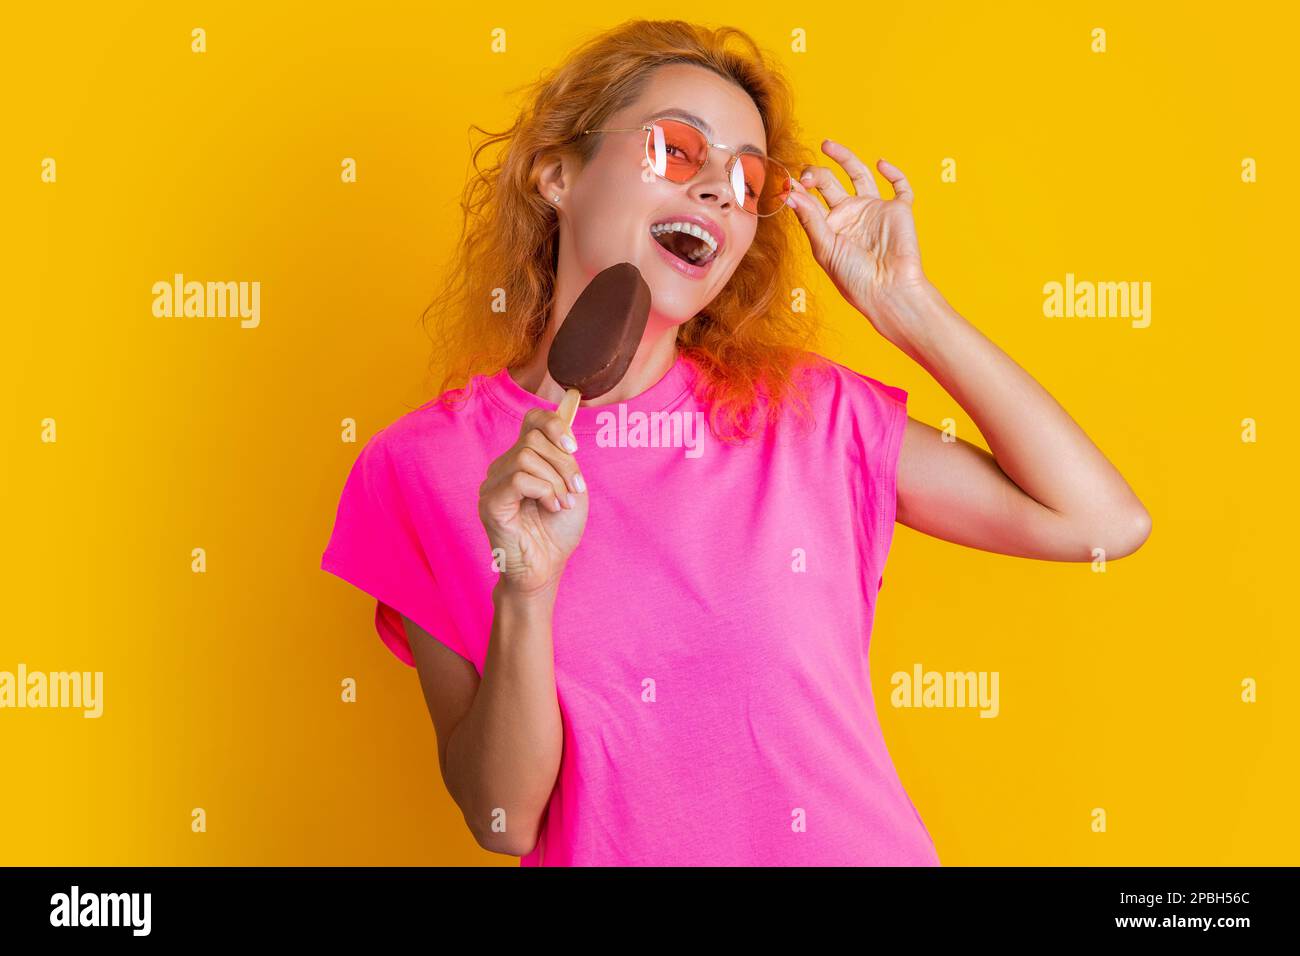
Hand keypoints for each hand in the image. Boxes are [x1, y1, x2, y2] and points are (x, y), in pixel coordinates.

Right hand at [478, 408, 588, 597]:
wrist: (546, 569)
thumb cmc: (556, 532)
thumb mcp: (570, 487)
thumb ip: (564, 459)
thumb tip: (563, 434)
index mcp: (523, 461)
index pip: (532, 421)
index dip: (553, 423)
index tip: (572, 447)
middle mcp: (504, 468)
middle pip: (533, 439)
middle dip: (563, 463)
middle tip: (574, 490)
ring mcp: (493, 485)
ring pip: (526, 457)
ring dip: (555, 480)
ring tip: (561, 504)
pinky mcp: (491, 503)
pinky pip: (519, 479)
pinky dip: (544, 490)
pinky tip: (550, 507)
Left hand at [786, 141, 928, 337]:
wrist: (888, 290)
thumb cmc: (854, 278)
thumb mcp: (825, 247)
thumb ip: (810, 218)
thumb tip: (788, 193)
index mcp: (828, 226)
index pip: (809, 199)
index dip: (796, 188)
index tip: (783, 180)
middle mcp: (849, 214)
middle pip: (828, 182)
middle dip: (815, 174)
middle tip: (808, 176)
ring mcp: (873, 209)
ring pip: (858, 174)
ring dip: (844, 157)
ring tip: (827, 145)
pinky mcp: (898, 209)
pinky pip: (899, 186)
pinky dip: (893, 172)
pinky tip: (880, 164)